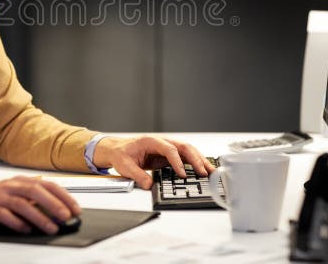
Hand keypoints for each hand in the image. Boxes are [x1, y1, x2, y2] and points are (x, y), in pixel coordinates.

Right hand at [0, 175, 80, 233]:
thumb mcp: (15, 192)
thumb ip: (34, 198)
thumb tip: (58, 210)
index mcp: (21, 181)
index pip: (47, 185)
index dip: (63, 196)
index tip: (75, 208)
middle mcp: (11, 186)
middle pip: (36, 192)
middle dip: (54, 204)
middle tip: (66, 217)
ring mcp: (0, 197)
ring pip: (23, 204)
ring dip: (39, 217)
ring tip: (51, 228)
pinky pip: (5, 216)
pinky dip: (17, 223)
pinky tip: (26, 230)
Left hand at [92, 136, 215, 189]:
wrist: (117, 149)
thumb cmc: (121, 154)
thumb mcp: (125, 166)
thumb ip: (137, 175)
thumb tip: (149, 185)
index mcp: (152, 141)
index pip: (169, 149)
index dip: (178, 162)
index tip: (183, 175)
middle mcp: (162, 142)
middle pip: (184, 147)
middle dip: (196, 160)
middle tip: (205, 173)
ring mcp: (167, 147)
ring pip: (188, 151)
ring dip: (200, 160)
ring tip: (211, 171)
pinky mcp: (169, 155)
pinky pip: (185, 157)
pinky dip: (195, 163)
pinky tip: (203, 170)